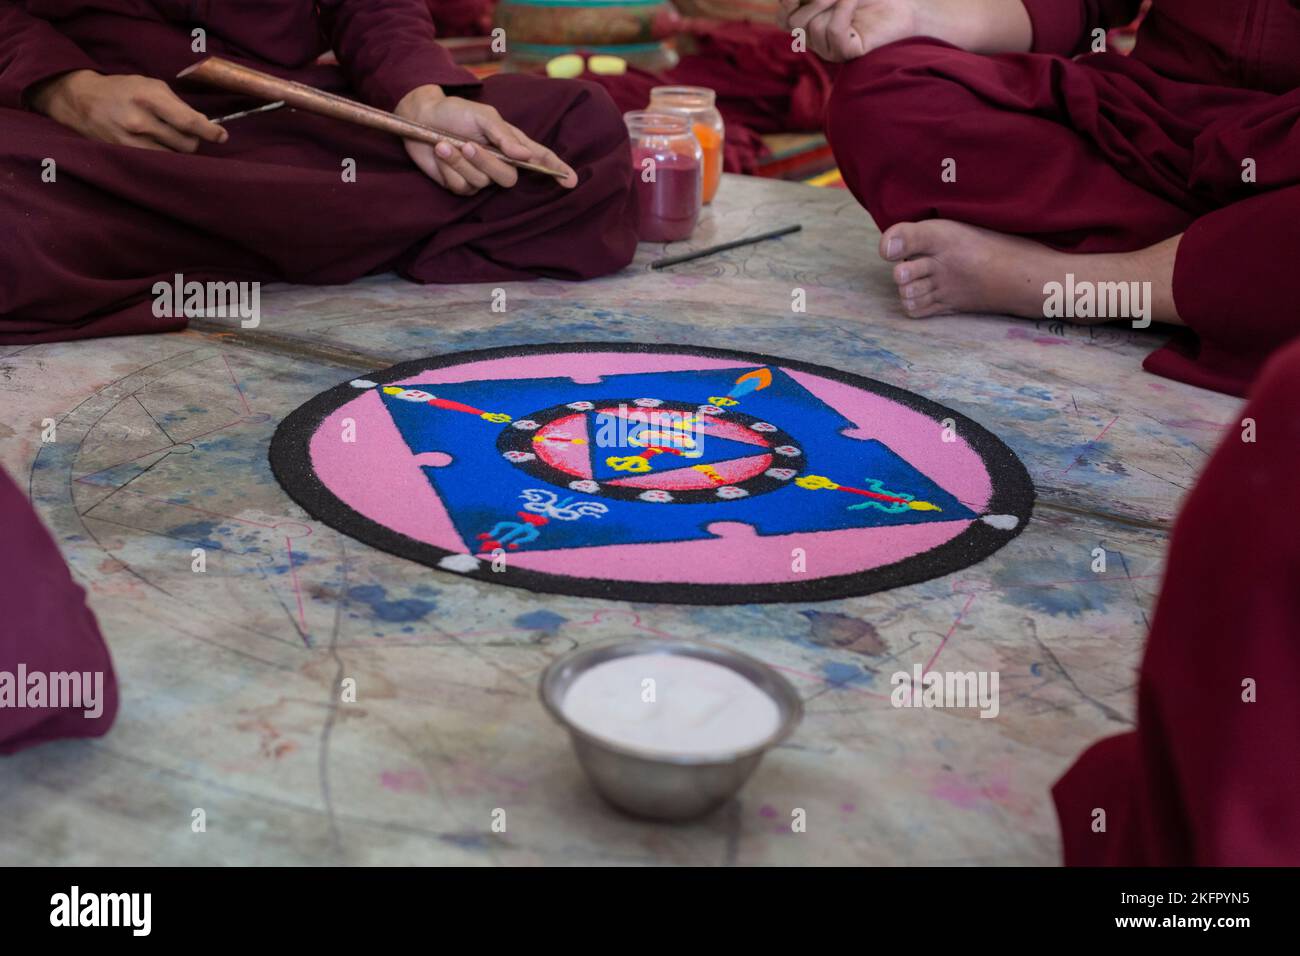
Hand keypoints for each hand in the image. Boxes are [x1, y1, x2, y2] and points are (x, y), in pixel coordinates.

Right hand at [29, 70, 227, 150]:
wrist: (81, 100)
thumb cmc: (123, 90)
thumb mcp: (151, 85)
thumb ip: (179, 105)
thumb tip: (206, 126)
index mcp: (149, 97)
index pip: (188, 122)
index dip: (209, 132)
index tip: (222, 137)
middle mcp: (139, 121)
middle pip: (186, 145)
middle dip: (192, 140)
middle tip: (184, 133)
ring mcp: (130, 141)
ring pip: (174, 157)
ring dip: (177, 150)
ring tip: (166, 137)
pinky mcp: (124, 155)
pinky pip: (157, 163)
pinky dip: (164, 158)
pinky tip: (158, 147)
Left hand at [394, 85, 577, 194]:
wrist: (421, 118)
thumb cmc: (456, 112)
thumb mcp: (483, 117)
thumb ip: (504, 136)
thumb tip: (525, 156)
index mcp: (511, 144)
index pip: (539, 159)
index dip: (556, 170)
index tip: (571, 181)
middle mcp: (500, 162)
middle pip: (508, 178)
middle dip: (487, 163)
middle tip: (467, 145)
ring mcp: (481, 176)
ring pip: (482, 183)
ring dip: (461, 163)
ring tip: (445, 144)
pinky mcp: (461, 185)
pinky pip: (462, 187)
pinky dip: (449, 169)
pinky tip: (441, 154)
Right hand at [778, 0, 918, 61]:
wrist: (904, 8)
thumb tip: (786, 0)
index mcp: (810, 24)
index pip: (783, 18)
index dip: (785, 2)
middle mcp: (817, 41)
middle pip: (793, 22)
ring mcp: (831, 50)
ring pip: (813, 27)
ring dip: (830, 1)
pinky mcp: (848, 54)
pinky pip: (833, 31)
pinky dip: (842, 9)